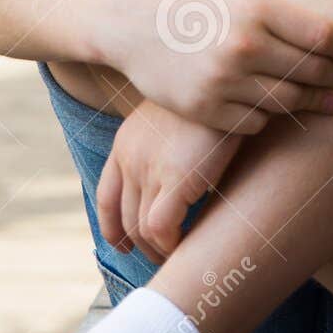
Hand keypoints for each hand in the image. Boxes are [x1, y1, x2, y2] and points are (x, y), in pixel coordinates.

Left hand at [97, 100, 241, 261]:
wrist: (226, 75)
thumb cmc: (210, 95)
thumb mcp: (177, 115)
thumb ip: (167, 142)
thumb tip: (179, 168)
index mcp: (126, 142)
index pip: (106, 195)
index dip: (112, 226)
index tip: (122, 244)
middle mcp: (130, 157)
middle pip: (125, 218)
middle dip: (140, 245)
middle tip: (161, 257)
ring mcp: (150, 168)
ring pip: (142, 228)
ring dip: (159, 249)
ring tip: (178, 255)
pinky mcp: (177, 178)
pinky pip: (162, 228)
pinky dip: (172, 243)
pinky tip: (188, 244)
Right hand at [106, 0, 332, 133]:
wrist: (129, 21)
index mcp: (256, 8)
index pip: (322, 34)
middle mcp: (243, 47)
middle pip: (311, 72)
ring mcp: (222, 82)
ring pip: (288, 103)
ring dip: (316, 104)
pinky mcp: (204, 109)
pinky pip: (254, 122)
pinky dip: (272, 118)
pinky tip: (284, 111)